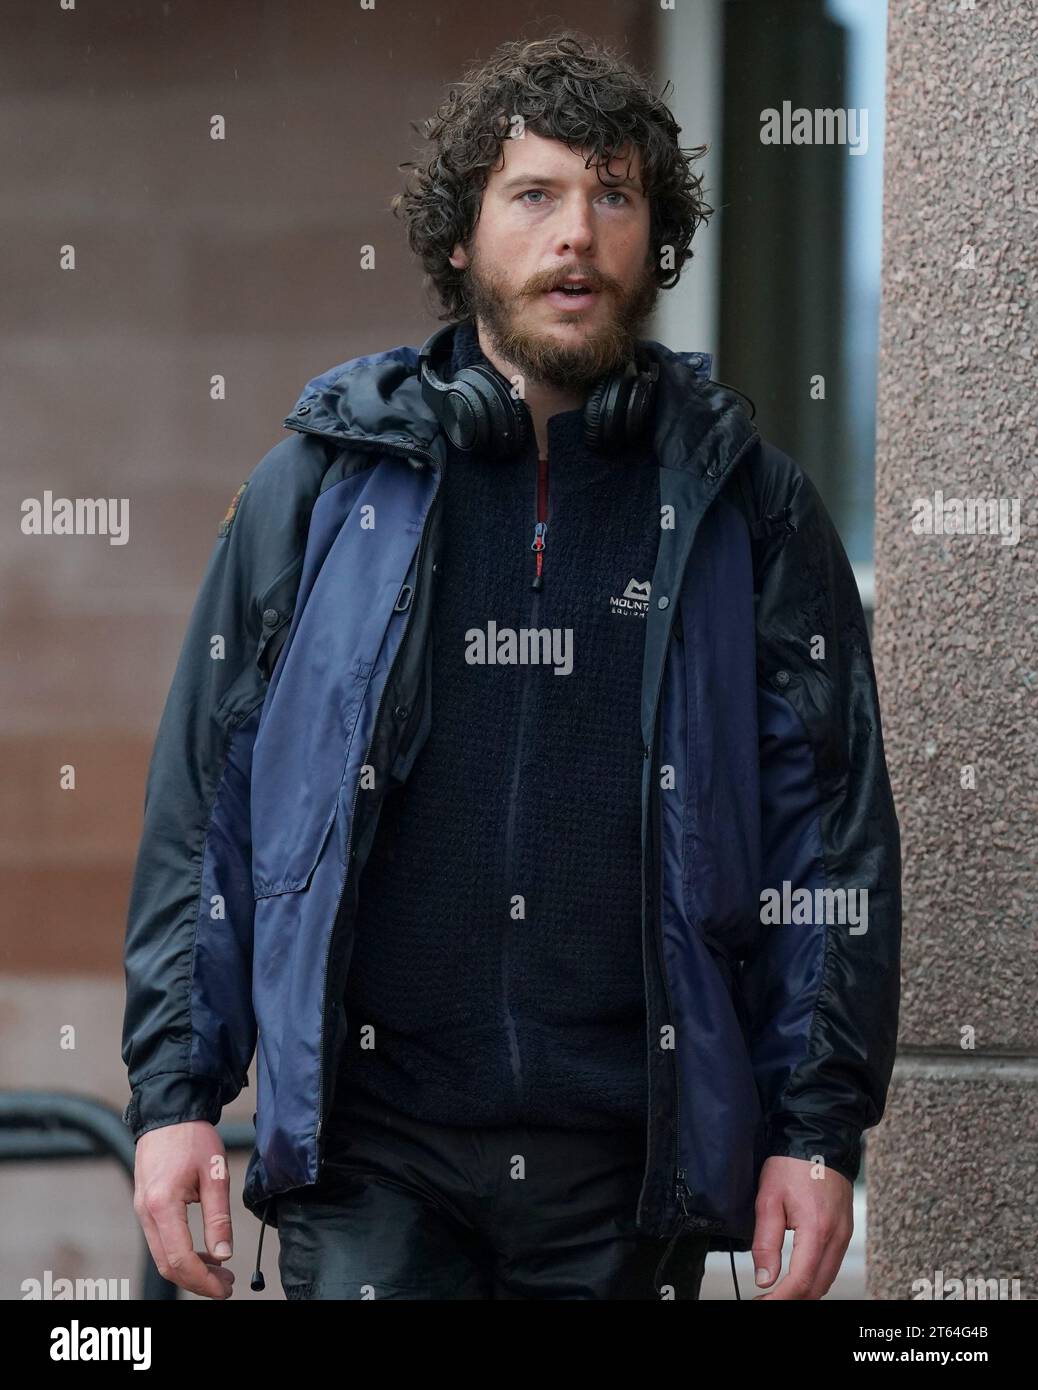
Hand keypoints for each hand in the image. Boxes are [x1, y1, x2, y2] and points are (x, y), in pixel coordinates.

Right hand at [132, 1121, 234, 1298]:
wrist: (168, 1113)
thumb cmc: (193, 1138)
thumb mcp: (214, 1174)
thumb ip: (218, 1217)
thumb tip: (224, 1254)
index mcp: (162, 1205)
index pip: (180, 1259)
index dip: (203, 1280)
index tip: (225, 1288)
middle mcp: (146, 1213)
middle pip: (167, 1265)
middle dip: (197, 1282)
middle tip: (226, 1285)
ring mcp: (142, 1211)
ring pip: (162, 1256)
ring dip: (190, 1270)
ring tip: (220, 1271)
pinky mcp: (145, 1207)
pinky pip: (161, 1241)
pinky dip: (181, 1254)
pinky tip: (204, 1252)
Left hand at [750, 1155, 852, 1299]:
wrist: (818, 1138)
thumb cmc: (792, 1164)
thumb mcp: (768, 1199)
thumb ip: (766, 1241)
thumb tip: (764, 1278)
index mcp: (817, 1229)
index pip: (802, 1281)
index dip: (781, 1299)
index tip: (762, 1302)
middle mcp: (837, 1236)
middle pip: (818, 1287)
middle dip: (792, 1298)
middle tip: (766, 1299)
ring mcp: (844, 1234)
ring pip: (827, 1279)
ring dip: (804, 1289)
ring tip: (777, 1290)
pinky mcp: (845, 1229)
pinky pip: (832, 1263)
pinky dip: (815, 1276)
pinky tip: (797, 1274)